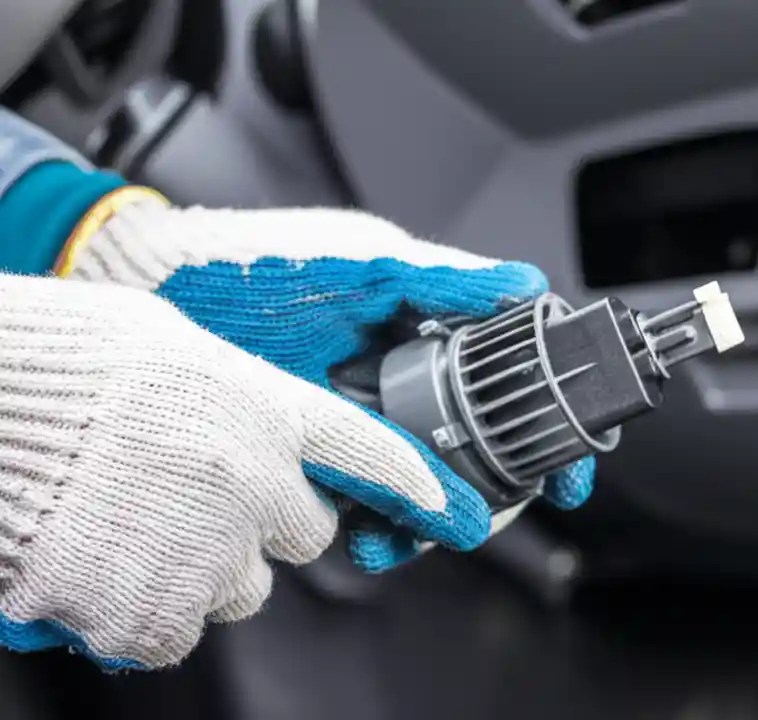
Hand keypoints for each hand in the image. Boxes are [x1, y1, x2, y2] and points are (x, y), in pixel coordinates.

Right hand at [0, 276, 485, 667]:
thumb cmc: (66, 360)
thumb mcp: (176, 348)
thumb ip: (239, 403)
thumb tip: (254, 442)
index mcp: (267, 410)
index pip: (371, 454)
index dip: (417, 487)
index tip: (455, 511)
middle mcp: (256, 485)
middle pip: (300, 538)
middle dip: (257, 526)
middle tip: (186, 498)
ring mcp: (205, 553)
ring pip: (235, 593)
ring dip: (193, 571)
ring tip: (121, 527)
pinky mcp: (146, 613)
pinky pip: (165, 634)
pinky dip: (135, 614)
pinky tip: (91, 567)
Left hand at [63, 199, 594, 569]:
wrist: (154, 296)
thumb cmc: (253, 267)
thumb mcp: (360, 264)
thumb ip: (445, 278)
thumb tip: (528, 285)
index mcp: (430, 325)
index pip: (518, 375)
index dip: (554, 419)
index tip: (571, 460)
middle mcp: (409, 375)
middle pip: (484, 443)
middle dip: (501, 486)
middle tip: (499, 508)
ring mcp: (370, 418)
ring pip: (432, 482)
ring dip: (438, 517)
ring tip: (417, 534)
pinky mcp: (326, 453)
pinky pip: (374, 500)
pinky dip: (384, 527)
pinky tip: (373, 536)